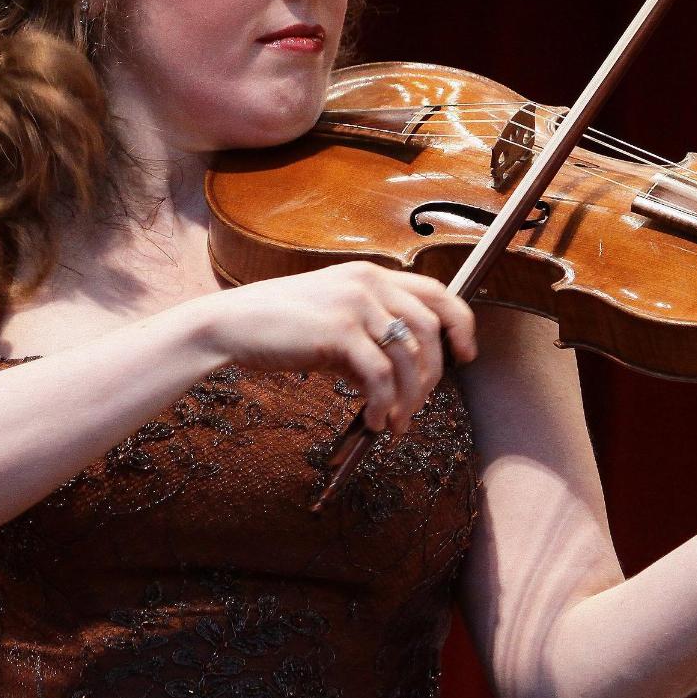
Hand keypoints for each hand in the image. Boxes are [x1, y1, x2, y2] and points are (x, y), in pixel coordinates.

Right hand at [196, 261, 477, 436]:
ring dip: (408, 398)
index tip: (465, 355)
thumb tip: (400, 378)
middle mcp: (368, 283)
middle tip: (419, 406)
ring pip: (408, 357)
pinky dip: (384, 404)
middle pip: (431, 329)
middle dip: (433, 375)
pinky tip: (375, 420)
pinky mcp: (338, 332)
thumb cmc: (278, 325)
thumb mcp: (333, 319)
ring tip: (395, 422)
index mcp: (370, 275)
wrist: (231, 325)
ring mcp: (354, 305)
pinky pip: (379, 376)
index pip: (438, 292)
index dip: (461, 325)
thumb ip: (369, 337)